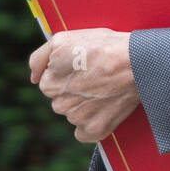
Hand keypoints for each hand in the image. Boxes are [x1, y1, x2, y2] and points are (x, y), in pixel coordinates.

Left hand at [29, 28, 139, 143]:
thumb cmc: (104, 46)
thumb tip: (32, 78)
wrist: (137, 63)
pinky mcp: (92, 131)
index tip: (83, 66)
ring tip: (104, 88)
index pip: (50, 81)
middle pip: (61, 99)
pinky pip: (84, 132)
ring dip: (84, 105)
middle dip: (74, 89)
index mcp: (49, 82)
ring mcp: (75, 119)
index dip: (67, 72)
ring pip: (73, 114)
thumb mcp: (65, 38)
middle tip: (95, 76)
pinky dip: (92, 122)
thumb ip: (39, 58)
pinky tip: (104, 106)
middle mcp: (58, 103)